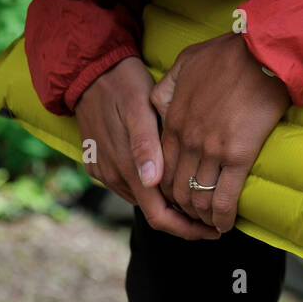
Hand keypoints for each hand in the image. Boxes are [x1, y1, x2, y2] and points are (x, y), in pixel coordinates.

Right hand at [74, 55, 221, 240]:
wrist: (88, 71)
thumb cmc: (123, 84)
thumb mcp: (138, 107)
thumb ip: (145, 145)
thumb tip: (153, 182)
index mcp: (127, 167)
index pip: (160, 216)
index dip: (187, 229)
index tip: (214, 230)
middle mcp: (114, 176)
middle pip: (153, 212)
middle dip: (184, 219)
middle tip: (214, 216)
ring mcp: (104, 171)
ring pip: (142, 199)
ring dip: (168, 203)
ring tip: (198, 195)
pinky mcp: (99, 163)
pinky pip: (129, 184)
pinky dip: (151, 188)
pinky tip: (171, 176)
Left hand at [150, 33, 291, 232]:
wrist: (262, 52)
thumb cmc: (228, 53)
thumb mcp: (185, 63)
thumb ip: (167, 88)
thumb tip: (159, 108)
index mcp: (173, 120)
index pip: (161, 168)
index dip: (167, 189)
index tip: (179, 196)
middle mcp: (188, 139)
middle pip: (176, 188)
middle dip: (183, 209)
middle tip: (195, 217)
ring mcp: (212, 149)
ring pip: (198, 197)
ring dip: (202, 217)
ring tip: (211, 224)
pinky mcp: (238, 155)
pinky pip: (225, 197)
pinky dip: (223, 217)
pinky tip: (226, 224)